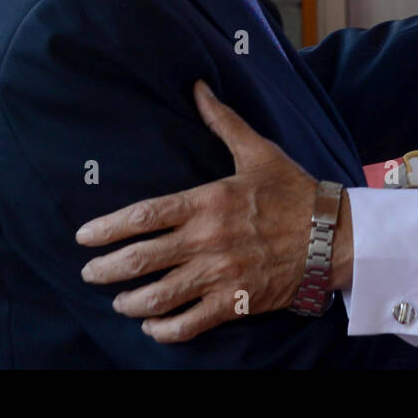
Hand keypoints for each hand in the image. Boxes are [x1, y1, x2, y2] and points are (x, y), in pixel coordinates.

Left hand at [76, 79, 345, 342]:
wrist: (333, 235)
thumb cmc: (294, 191)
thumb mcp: (258, 152)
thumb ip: (223, 122)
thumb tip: (197, 87)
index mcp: (208, 202)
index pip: (143, 216)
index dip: (107, 229)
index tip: (84, 237)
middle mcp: (208, 240)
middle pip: (141, 260)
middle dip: (107, 270)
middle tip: (89, 273)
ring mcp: (221, 274)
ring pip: (159, 296)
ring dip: (131, 303)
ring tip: (120, 303)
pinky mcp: (236, 302)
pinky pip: (190, 323)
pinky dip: (166, 330)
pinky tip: (155, 327)